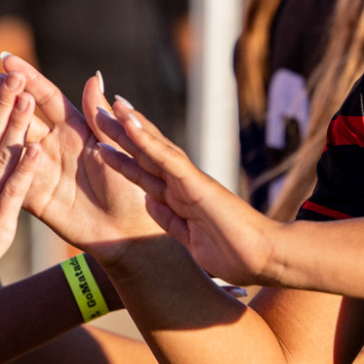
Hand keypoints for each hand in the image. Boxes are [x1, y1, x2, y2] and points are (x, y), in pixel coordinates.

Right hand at [0, 62, 162, 258]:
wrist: (127, 231)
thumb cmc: (132, 187)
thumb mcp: (116, 148)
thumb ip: (99, 116)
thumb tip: (94, 77)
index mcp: (76, 128)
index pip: (46, 97)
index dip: (27, 79)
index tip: (6, 62)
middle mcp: (55, 144)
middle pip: (18, 115)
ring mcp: (41, 168)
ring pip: (5, 141)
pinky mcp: (33, 193)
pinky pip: (4, 174)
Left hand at [86, 92, 280, 285]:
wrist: (266, 258)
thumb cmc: (235, 254)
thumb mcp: (189, 240)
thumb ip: (169, 220)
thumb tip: (148, 202)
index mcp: (179, 200)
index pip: (146, 172)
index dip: (123, 157)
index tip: (101, 143)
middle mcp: (182, 186)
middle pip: (147, 153)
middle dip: (122, 134)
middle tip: (98, 109)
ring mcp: (190, 182)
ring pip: (156, 148)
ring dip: (133, 127)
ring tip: (113, 104)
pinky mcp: (198, 184)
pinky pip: (169, 159)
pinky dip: (149, 142)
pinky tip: (132, 124)